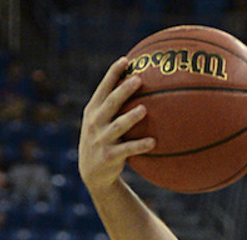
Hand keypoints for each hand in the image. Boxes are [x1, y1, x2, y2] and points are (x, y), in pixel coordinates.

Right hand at [78, 57, 155, 191]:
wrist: (92, 172)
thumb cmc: (103, 139)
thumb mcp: (100, 121)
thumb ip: (113, 105)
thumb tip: (137, 81)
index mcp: (93, 110)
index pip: (103, 88)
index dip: (113, 73)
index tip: (126, 60)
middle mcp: (94, 123)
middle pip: (110, 103)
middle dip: (123, 90)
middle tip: (138, 79)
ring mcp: (101, 139)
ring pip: (118, 126)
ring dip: (131, 117)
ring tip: (144, 109)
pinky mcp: (109, 156)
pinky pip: (127, 150)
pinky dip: (140, 145)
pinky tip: (153, 142)